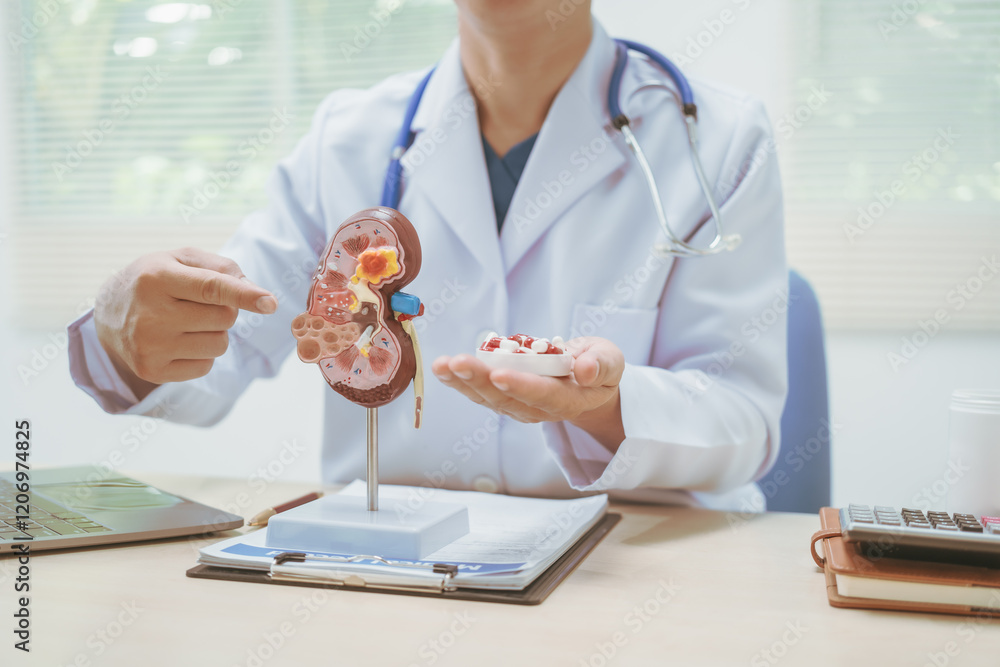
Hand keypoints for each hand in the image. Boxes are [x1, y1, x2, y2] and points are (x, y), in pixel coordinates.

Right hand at [94, 247, 277, 396]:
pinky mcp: (152, 371)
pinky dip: (202, 354)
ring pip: (219, 345)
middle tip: (197, 304)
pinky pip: (205, 366)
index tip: (270, 302)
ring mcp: (150, 346)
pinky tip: (178, 342)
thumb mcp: (180, 260)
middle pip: (224, 318)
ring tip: (186, 322)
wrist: (108, 313)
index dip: (244, 295)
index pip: (211, 288)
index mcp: (157, 278)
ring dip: (214, 333)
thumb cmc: (155, 280)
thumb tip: (255, 293)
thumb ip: (221, 267)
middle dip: (223, 310)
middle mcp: (151, 314)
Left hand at [432, 337, 625, 451]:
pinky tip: (444, 368)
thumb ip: (602, 365)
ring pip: (489, 399)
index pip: (545, 395)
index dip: (522, 386)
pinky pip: (481, 393)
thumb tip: (585, 369)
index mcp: (570, 399)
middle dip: (481, 381)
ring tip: (444, 365)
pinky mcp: (506, 397)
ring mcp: (520, 405)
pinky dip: (460, 381)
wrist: (588, 381)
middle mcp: (541, 408)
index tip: (500, 374)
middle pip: (508, 399)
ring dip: (463, 382)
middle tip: (459, 363)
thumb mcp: (611, 361)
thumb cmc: (599, 367)